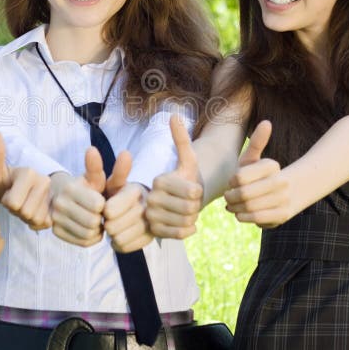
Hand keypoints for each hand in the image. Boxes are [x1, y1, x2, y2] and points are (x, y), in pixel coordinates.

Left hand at [0, 127, 51, 229]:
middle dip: (16, 210)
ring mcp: (52, 195)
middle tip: (14, 201)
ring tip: (22, 205)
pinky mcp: (56, 208)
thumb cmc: (0, 182)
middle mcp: (45, 181)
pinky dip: (34, 223)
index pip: (13, 203)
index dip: (6, 202)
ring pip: (34, 219)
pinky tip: (31, 214)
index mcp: (29, 172)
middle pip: (25, 212)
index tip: (7, 192)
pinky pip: (42, 224)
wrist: (11, 190)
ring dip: (24, 217)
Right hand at [49, 148, 107, 246]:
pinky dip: (92, 238)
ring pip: (88, 234)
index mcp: (70, 188)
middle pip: (93, 221)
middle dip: (101, 218)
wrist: (63, 196)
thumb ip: (114, 170)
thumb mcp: (98, 177)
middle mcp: (59, 203)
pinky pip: (83, 242)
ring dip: (98, 229)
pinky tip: (91, 228)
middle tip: (101, 213)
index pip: (98, 205)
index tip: (102, 201)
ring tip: (96, 219)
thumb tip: (126, 153)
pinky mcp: (56, 232)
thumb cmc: (87, 187)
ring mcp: (55, 219)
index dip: (105, 205)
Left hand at [103, 151, 152, 250]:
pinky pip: (124, 248)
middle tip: (107, 219)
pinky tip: (119, 234)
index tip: (103, 208)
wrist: (129, 209)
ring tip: (114, 226)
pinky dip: (118, 244)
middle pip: (113, 227)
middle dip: (106, 224)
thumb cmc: (110, 193)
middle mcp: (147, 205)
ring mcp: (151, 222)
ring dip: (111, 235)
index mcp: (135, 189)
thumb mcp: (101, 180)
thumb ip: (95, 167)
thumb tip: (90, 149)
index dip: (102, 212)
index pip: (109, 210)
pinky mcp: (150, 238)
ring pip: (119, 239)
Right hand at [146, 114, 202, 238]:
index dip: (198, 192)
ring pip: (186, 221)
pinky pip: (180, 234)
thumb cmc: (184, 180)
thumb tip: (174, 115)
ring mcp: (150, 216)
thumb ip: (181, 139)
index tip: (191, 189)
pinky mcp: (153, 232)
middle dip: (196, 206)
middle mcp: (150, 198)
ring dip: (192, 218)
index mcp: (159, 180)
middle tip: (188, 202)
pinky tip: (185, 223)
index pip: (193, 191)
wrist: (176, 202)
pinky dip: (188, 230)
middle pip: (190, 208)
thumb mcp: (187, 160)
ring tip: (185, 211)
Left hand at [224, 120, 293, 227]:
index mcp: (271, 165)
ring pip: (249, 207)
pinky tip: (241, 213)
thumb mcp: (252, 159)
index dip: (231, 182)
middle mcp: (281, 181)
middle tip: (228, 197)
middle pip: (243, 194)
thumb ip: (256, 143)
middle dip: (231, 197)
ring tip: (232, 206)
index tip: (231, 183)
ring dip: (235, 208)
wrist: (281, 194)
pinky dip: (243, 217)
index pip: (239, 177)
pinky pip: (256, 218)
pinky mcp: (282, 215)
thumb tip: (267, 122)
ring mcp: (283, 199)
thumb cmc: (257, 175)